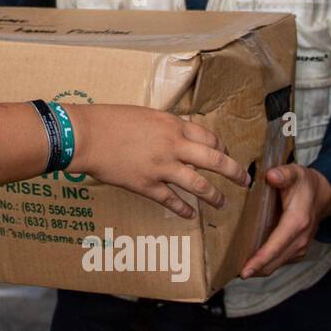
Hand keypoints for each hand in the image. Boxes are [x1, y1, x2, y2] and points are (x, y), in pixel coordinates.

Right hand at [64, 105, 249, 218]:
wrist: (86, 136)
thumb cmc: (109, 120)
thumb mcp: (144, 115)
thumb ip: (163, 127)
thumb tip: (174, 136)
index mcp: (173, 125)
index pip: (209, 138)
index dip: (222, 149)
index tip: (225, 156)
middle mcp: (173, 146)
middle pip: (215, 161)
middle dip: (234, 173)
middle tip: (244, 181)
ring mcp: (161, 167)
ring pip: (199, 185)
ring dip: (214, 196)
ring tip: (223, 203)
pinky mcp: (147, 185)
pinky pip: (172, 200)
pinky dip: (184, 209)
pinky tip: (191, 215)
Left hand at [239, 165, 330, 278]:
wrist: (323, 194)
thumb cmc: (304, 183)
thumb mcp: (295, 172)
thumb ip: (283, 174)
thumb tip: (270, 177)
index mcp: (297, 221)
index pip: (276, 245)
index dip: (260, 259)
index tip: (244, 271)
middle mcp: (300, 239)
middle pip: (274, 261)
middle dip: (254, 269)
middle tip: (228, 272)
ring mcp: (300, 247)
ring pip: (275, 265)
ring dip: (257, 269)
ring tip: (234, 269)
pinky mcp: (297, 250)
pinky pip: (278, 262)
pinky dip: (264, 264)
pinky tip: (248, 263)